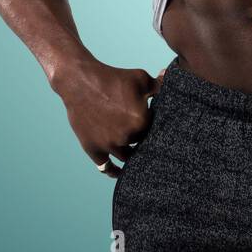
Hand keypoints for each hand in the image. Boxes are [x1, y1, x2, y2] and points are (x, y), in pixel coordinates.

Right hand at [53, 58, 164, 177]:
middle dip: (145, 141)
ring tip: (138, 155)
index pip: (157, 131)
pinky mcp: (94, 149)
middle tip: (146, 138)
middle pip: (142, 145)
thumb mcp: (140, 78)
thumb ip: (160, 84)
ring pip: (127, 157)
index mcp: (142, 120)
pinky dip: (114, 171)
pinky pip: (106, 167)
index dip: (157, 129)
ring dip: (133, 157)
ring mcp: (110, 145)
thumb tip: (171, 78)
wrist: (80, 81)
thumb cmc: (113, 78)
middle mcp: (126, 136)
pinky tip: (120, 173)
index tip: (156, 127)